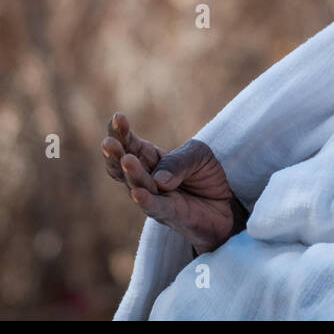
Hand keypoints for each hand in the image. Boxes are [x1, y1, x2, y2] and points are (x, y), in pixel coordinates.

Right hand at [101, 113, 246, 254]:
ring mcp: (156, 199)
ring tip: (126, 160)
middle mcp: (147, 179)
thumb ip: (179, 162)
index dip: (122, 133)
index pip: (131, 144)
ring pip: (138, 186)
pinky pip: (156, 208)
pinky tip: (137, 194)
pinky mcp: (171, 216)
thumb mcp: (199, 156)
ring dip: (132, 174)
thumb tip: (158, 179)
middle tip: (108, 143)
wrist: (225, 207)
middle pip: (124, 166)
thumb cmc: (206, 177)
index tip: (117, 117)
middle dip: (116, 154)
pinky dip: (146, 201)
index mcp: (151, 159)